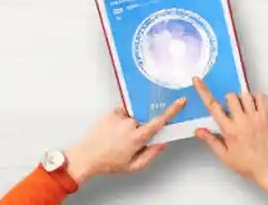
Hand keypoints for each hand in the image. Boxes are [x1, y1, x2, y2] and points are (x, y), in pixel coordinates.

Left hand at [63, 99, 185, 183]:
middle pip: (144, 121)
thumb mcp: (134, 165)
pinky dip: (122, 120)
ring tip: (118, 138)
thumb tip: (162, 143)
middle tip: (129, 142)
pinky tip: (114, 131)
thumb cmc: (108, 162)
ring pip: (133, 117)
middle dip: (142, 130)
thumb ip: (151, 154)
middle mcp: (129, 123)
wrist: (87, 156)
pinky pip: (123, 113)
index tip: (180, 101)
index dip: (172, 110)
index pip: (159, 121)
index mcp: (137, 137)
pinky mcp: (111, 112)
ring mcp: (120, 116)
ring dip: (130, 125)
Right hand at [192, 78, 267, 202]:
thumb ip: (211, 140)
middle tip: (231, 111)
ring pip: (245, 94)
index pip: (213, 106)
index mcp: (229, 130)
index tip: (197, 81)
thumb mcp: (225, 156)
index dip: (203, 91)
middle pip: (230, 96)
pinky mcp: (267, 117)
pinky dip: (257, 97)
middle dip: (228, 100)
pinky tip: (254, 107)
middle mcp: (242, 121)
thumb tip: (199, 130)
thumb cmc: (249, 165)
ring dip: (242, 98)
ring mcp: (256, 118)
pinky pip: (261, 97)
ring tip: (243, 110)